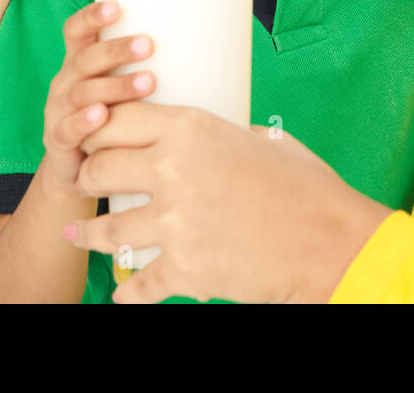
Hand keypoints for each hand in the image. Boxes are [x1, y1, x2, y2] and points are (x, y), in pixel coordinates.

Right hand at [39, 0, 157, 194]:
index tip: (118, 6)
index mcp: (78, 63)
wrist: (78, 171)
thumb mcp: (121, 88)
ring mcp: (59, 112)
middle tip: (149, 45)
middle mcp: (65, 83)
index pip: (75, 31)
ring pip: (82, 93)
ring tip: (147, 82)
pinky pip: (67, 130)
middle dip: (116, 50)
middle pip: (85, 59)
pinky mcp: (59, 143)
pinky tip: (103, 116)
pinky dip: (84, 122)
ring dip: (114, 86)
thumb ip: (147, 68)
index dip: (91, 16)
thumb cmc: (113, 118)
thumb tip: (210, 45)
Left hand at [66, 103, 394, 303]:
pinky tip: (122, 292)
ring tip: (83, 236)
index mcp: (191, 129)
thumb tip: (208, 136)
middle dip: (88, 178)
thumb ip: (224, 135)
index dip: (96, 130)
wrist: (330, 242)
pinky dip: (128, 292)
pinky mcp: (183, 269)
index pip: (115, 121)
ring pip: (106, 228)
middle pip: (98, 170)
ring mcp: (174, 223)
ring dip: (92, 235)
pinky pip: (136, 284)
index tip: (91, 139)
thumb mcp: (261, 139)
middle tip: (87, 184)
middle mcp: (173, 170)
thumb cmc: (307, 188)